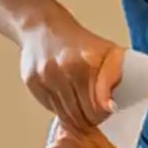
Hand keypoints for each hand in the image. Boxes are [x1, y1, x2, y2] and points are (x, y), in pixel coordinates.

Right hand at [19, 15, 123, 132]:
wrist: (43, 28)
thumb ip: (115, 75)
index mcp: (89, 61)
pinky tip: (67, 105)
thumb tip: (113, 106)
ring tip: (84, 115)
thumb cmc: (79, 43)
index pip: (99, 103)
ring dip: (77, 120)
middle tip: (97, 117)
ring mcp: (47, 76)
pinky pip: (51, 108)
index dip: (105, 112)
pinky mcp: (32, 82)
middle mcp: (66, 68)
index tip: (108, 111)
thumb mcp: (106, 52)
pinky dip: (61, 112)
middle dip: (92, 119)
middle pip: (83, 113)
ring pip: (66, 115)